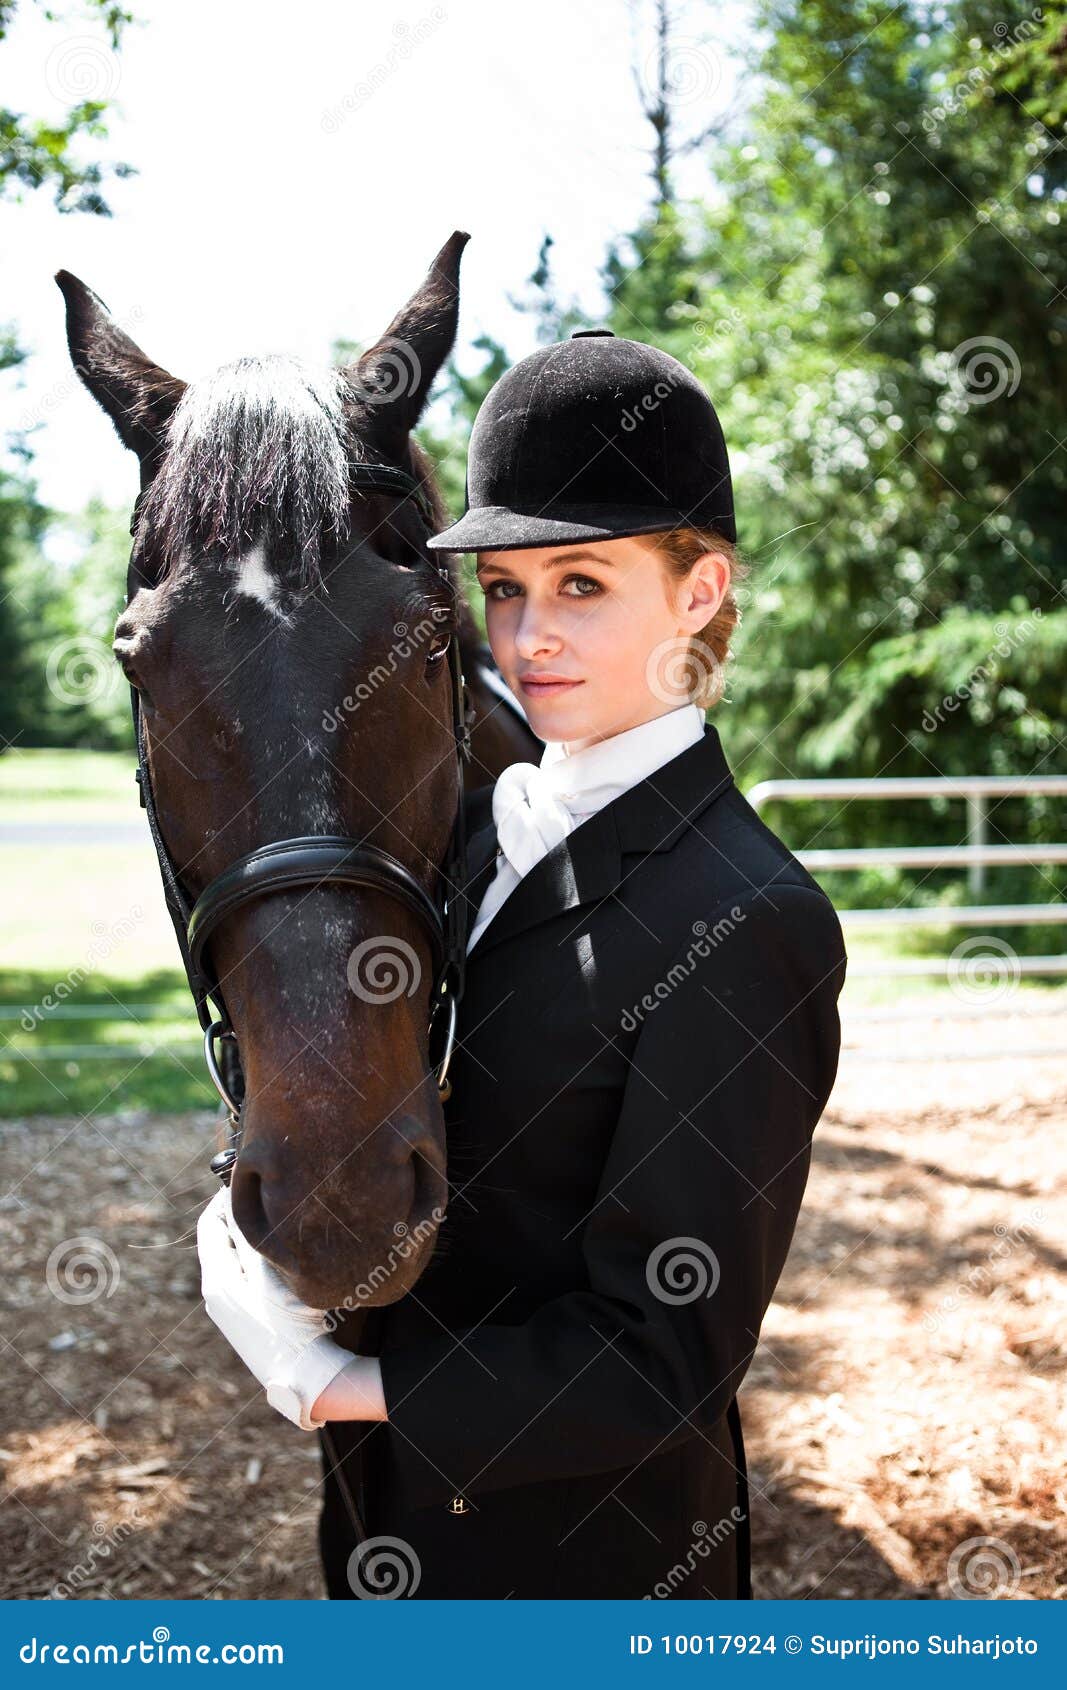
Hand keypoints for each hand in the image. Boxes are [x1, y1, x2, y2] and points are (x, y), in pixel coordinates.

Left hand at [197, 1185, 351, 1429]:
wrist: (304, 1376)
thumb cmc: (289, 1322)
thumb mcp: (271, 1273)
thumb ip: (252, 1237)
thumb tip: (235, 1204)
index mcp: (216, 1280)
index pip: (208, 1223)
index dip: (225, 1198)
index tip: (248, 1183)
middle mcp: (215, 1294)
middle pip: (220, 1240)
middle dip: (241, 1218)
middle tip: (271, 1200)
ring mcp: (228, 1309)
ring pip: (234, 1259)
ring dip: (251, 1240)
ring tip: (280, 1224)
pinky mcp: (243, 1319)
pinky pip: (243, 1277)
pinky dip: (257, 1261)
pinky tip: (284, 1259)